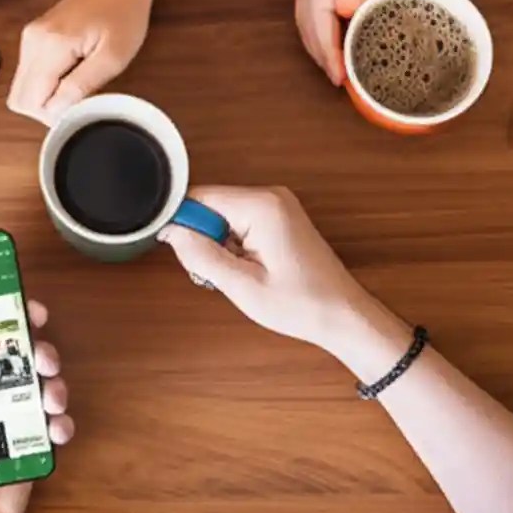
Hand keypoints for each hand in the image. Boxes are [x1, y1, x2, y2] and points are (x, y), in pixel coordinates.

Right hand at [8, 0, 154, 124]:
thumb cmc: (123, 14)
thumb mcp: (112, 58)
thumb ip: (80, 87)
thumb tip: (56, 111)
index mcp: (50, 45)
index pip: (31, 101)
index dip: (53, 115)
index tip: (80, 106)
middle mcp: (32, 40)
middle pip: (18, 98)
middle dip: (46, 110)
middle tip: (79, 100)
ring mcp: (30, 38)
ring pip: (22, 89)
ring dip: (47, 96)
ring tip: (78, 82)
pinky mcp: (34, 38)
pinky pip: (30, 75)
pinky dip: (47, 84)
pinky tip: (71, 72)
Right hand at [160, 186, 370, 351]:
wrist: (342, 315)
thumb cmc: (303, 304)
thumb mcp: (241, 286)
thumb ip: (200, 255)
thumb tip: (171, 231)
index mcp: (262, 206)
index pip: (199, 197)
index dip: (183, 225)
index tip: (186, 254)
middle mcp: (270, 196)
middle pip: (208, 206)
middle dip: (201, 240)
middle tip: (216, 274)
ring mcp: (275, 205)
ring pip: (220, 217)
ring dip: (217, 247)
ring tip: (237, 276)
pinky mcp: (276, 217)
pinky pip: (237, 223)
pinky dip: (232, 247)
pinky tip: (245, 270)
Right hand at [295, 0, 445, 84]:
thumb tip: (343, 11)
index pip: (318, 15)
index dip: (327, 48)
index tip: (339, 74)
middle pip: (308, 22)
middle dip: (321, 53)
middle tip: (339, 80)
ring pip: (309, 24)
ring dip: (321, 50)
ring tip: (338, 74)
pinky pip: (318, 20)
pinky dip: (326, 40)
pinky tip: (337, 56)